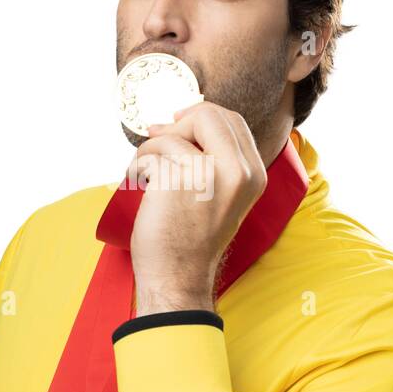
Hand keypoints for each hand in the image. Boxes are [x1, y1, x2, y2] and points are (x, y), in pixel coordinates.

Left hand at [128, 101, 266, 315]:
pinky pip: (151, 153)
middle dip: (177, 124)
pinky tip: (138, 186)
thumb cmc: (191, 237)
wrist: (177, 277)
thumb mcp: (222, 195)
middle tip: (157, 142)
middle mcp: (239, 172)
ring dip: (150, 151)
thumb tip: (177, 118)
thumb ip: (215, 158)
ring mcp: (210, 175)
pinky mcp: (178, 180)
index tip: (177, 125)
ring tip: (145, 176)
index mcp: (254, 175)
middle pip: (208, 114)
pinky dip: (137, 167)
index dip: (200, 116)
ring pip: (171, 134)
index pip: (232, 120)